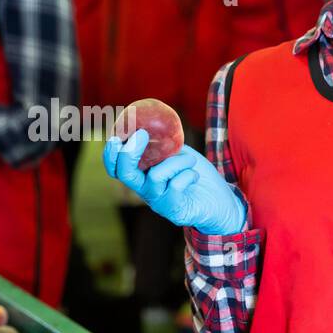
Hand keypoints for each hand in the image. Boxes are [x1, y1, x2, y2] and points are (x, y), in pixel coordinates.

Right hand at [103, 130, 246, 234]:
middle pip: (125, 174)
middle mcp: (146, 190)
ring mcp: (158, 202)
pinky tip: (195, 175)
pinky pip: (175, 185)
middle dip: (128, 153)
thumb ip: (166, 144)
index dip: (110, 155)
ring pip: (156, 175)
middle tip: (141, 135)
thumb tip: (156, 122)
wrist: (221, 202)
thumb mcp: (180, 154)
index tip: (115, 137)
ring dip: (176, 161)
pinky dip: (187, 174)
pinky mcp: (174, 210)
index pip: (117, 169)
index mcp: (143, 176)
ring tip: (191, 160)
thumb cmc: (196, 175)